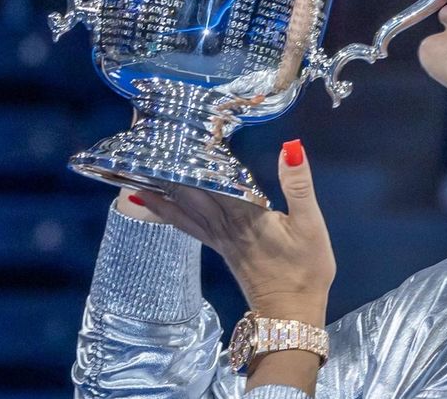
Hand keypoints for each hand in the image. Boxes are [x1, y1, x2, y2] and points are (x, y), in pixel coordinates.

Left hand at [126, 141, 335, 324]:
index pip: (216, 179)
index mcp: (246, 215)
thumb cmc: (305, 269)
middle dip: (172, 169)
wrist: (291, 313)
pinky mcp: (220, 249)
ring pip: (183, 209)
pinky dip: (168, 212)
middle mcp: (225, 225)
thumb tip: (291, 148)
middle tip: (150, 146)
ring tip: (136, 172)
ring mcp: (219, 239)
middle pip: (191, 192)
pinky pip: (187, 225)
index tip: (181, 133)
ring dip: (162, 190)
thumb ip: (298, 186)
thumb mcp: (310, 225)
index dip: (198, 156)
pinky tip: (155, 205)